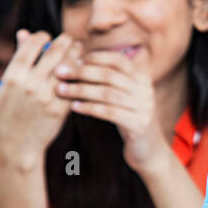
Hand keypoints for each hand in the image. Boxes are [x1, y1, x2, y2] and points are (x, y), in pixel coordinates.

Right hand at [0, 30, 79, 162]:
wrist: (17, 143)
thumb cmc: (11, 110)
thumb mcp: (7, 85)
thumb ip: (19, 59)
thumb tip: (25, 32)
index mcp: (13, 76)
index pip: (32, 45)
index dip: (43, 36)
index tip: (48, 36)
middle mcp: (30, 85)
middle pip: (54, 52)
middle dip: (65, 41)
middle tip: (70, 39)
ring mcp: (47, 97)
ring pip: (69, 66)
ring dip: (76, 54)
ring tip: (77, 50)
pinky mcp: (61, 108)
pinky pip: (75, 85)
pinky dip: (80, 74)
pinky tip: (81, 69)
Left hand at [55, 49, 170, 173]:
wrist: (148, 150)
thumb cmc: (127, 119)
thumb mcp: (124, 97)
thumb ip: (110, 81)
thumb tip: (79, 63)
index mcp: (141, 79)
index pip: (118, 60)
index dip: (95, 57)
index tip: (73, 60)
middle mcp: (145, 90)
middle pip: (110, 75)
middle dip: (82, 72)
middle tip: (59, 72)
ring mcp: (144, 108)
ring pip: (108, 93)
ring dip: (81, 90)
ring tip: (60, 89)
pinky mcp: (139, 125)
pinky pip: (110, 113)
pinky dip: (90, 108)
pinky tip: (74, 107)